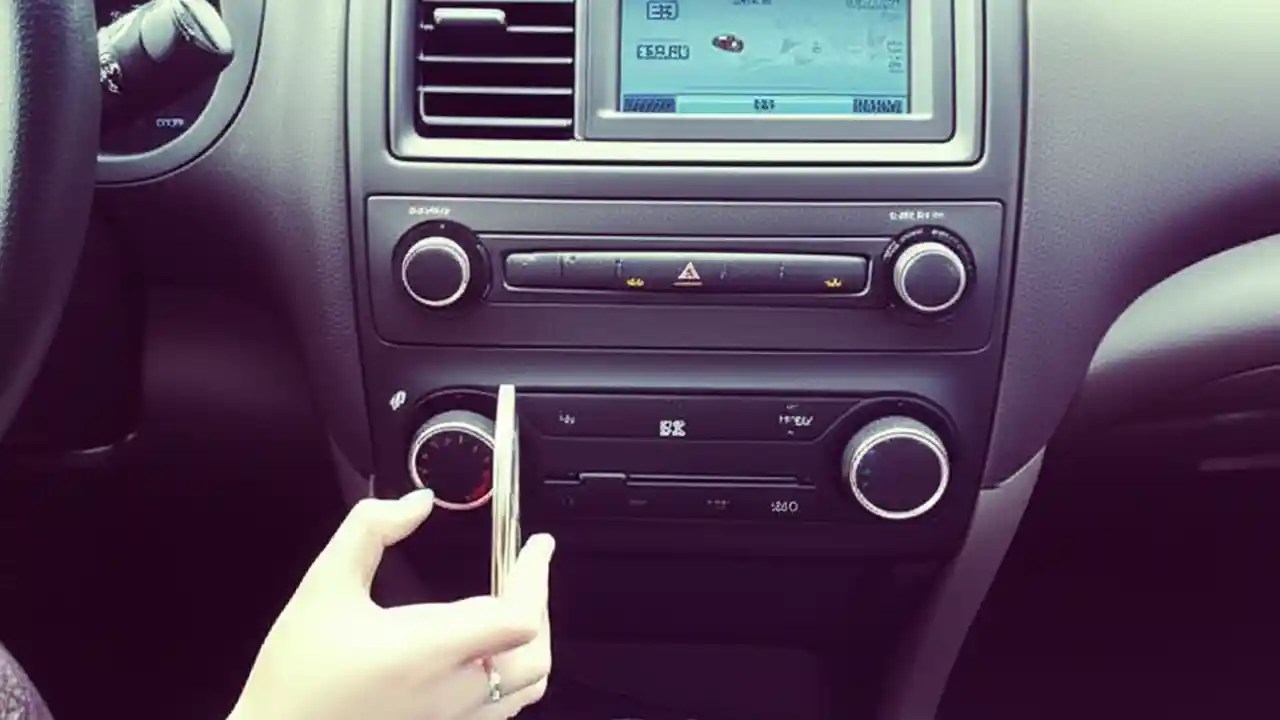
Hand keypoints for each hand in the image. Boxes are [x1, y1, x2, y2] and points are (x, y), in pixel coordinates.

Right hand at [229, 490, 555, 719]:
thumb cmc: (295, 678)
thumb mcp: (323, 587)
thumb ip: (370, 531)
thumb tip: (415, 503)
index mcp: (429, 652)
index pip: (518, 618)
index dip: (536, 576)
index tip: (536, 546)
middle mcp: (451, 695)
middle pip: (535, 656)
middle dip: (540, 605)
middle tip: (526, 569)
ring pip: (524, 691)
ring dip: (531, 644)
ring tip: (516, 605)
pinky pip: (500, 711)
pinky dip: (510, 677)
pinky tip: (488, 654)